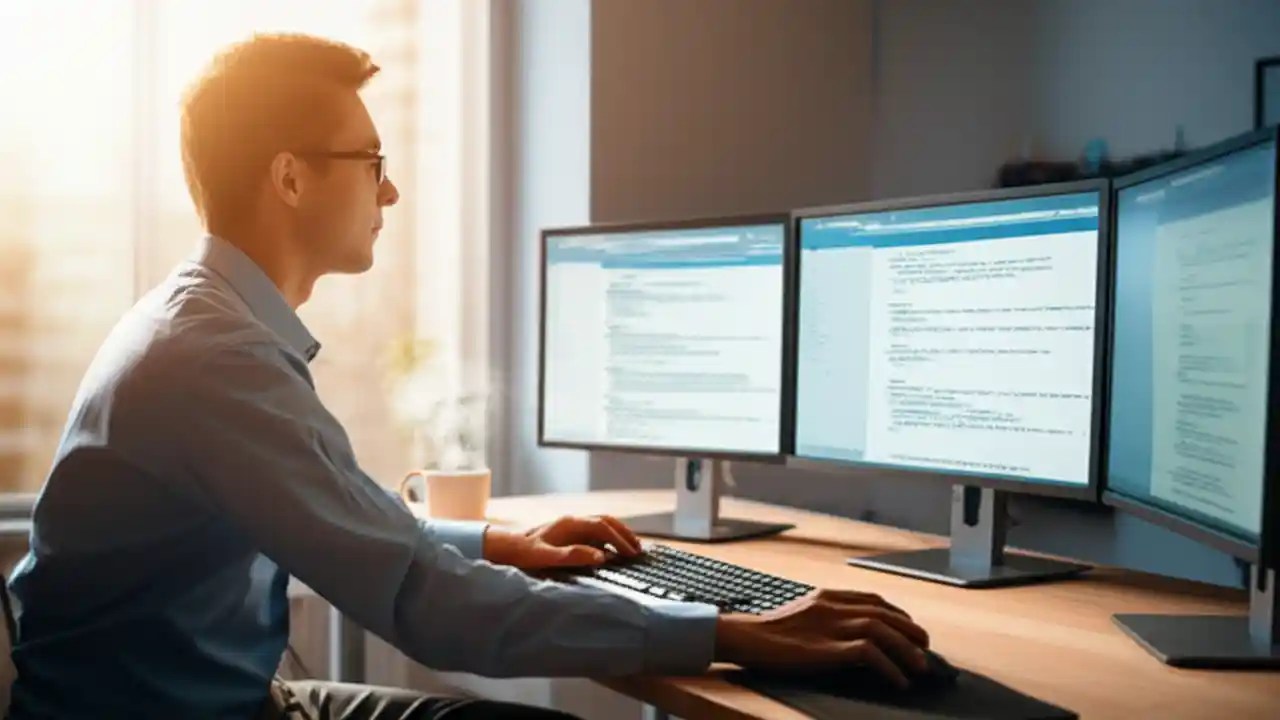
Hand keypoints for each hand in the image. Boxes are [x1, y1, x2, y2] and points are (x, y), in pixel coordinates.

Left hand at [482, 515, 644, 569]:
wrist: (506, 547)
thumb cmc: (524, 554)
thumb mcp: (546, 558)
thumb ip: (573, 556)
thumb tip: (601, 557)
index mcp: (570, 524)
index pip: (602, 527)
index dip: (620, 540)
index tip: (632, 554)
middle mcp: (572, 520)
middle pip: (606, 520)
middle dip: (624, 533)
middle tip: (639, 549)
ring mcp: (570, 525)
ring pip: (601, 523)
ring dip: (618, 533)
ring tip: (631, 548)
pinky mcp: (568, 531)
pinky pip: (594, 530)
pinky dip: (608, 537)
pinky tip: (611, 550)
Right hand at [715, 589, 930, 688]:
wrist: (746, 637)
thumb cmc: (768, 632)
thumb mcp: (801, 616)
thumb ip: (826, 618)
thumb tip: (851, 637)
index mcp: (827, 596)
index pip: (873, 600)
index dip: (898, 614)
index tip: (910, 628)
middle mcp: (834, 606)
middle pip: (885, 613)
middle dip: (911, 630)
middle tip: (926, 648)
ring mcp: (832, 625)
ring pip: (883, 630)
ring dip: (907, 649)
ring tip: (921, 667)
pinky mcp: (829, 647)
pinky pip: (870, 654)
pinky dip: (890, 668)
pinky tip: (898, 681)